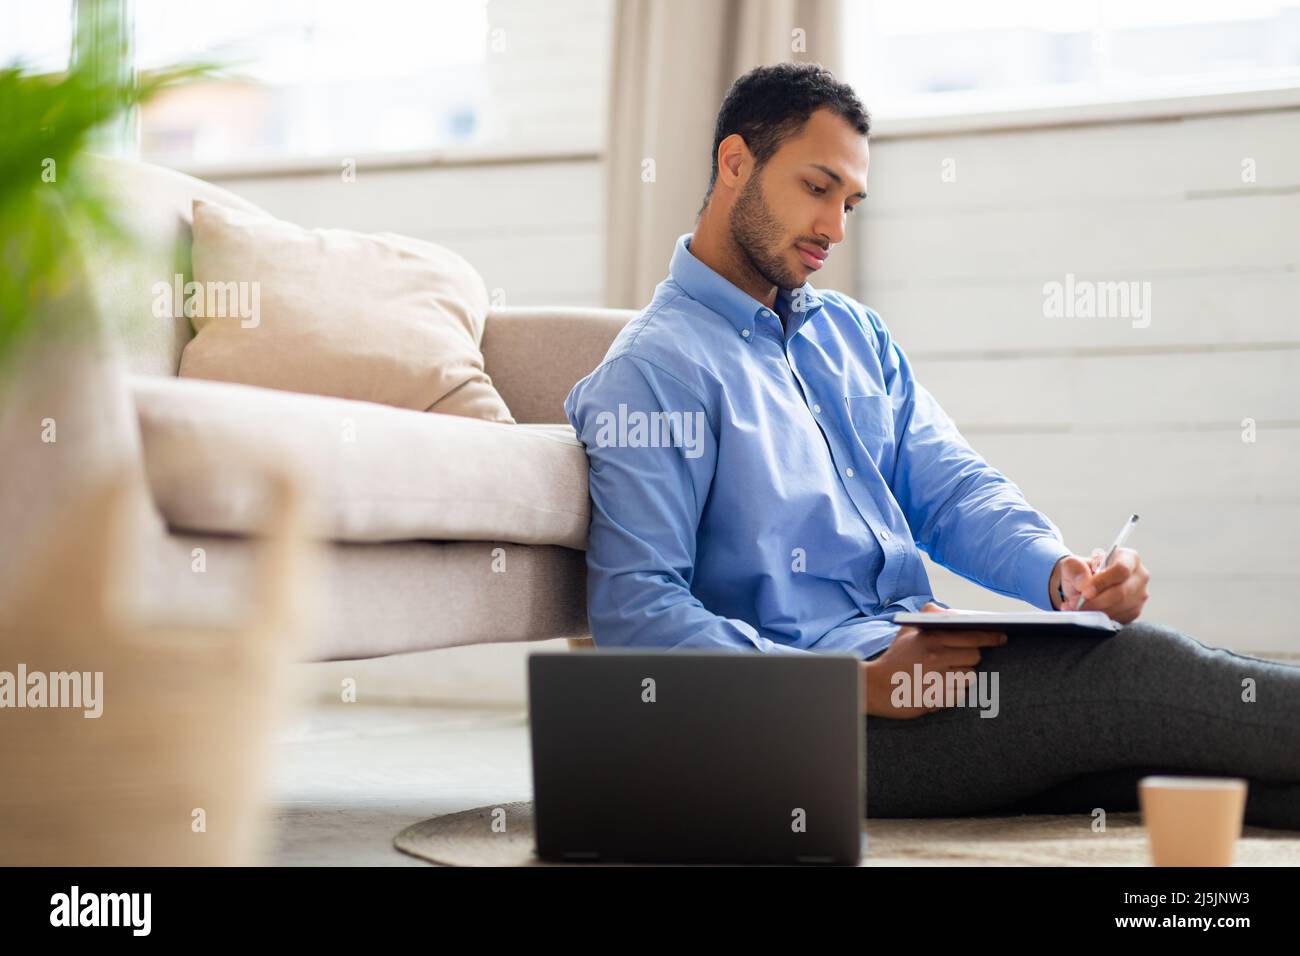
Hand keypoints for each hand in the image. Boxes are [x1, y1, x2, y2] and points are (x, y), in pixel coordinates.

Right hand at [861, 601, 1005, 718]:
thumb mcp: (908, 632)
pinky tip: (939, 689)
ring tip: (943, 677)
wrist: (873, 686)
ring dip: (962, 677)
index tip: (1002, 637)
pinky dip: (954, 692)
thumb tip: (952, 612)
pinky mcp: (937, 698)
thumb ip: (929, 617)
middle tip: (953, 661)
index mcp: (931, 637)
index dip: (991, 636)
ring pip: (970, 676)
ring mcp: (937, 678)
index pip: (973, 635)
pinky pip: (961, 694)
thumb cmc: (894, 659)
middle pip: (975, 657)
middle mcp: (936, 656)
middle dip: (969, 659)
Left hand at [1052, 549, 1149, 623]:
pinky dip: (1101, 618)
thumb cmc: (1082, 572)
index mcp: (1129, 557)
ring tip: (1077, 607)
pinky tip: (1088, 613)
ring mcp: (1140, 595)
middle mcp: (1140, 576)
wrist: (1084, 587)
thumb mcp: (1073, 564)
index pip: (1121, 569)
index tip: (1085, 591)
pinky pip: (1119, 618)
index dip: (1102, 582)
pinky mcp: (1134, 611)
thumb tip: (1083, 583)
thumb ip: (1075, 569)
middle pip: (1122, 592)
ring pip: (1120, 608)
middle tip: (1076, 604)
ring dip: (1096, 611)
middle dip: (1096, 601)